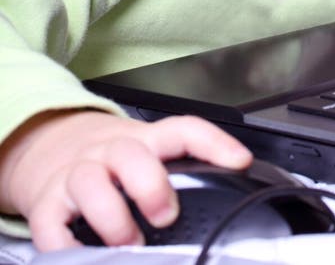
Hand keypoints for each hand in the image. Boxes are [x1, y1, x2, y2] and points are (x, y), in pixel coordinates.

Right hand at [0, 109, 251, 250]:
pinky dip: (64, 246)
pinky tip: (83, 256)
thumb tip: (229, 211)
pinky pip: (49, 224)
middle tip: (166, 215)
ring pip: (88, 182)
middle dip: (151, 184)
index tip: (239, 161)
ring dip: (111, 217)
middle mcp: (111, 152)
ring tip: (128, 242)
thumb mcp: (150, 155)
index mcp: (146, 141)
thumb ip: (183, 175)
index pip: (183, 130)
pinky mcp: (47, 203)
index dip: (213, 142)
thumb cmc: (116, 161)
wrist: (53, 144)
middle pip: (130, 152)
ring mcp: (77, 174)